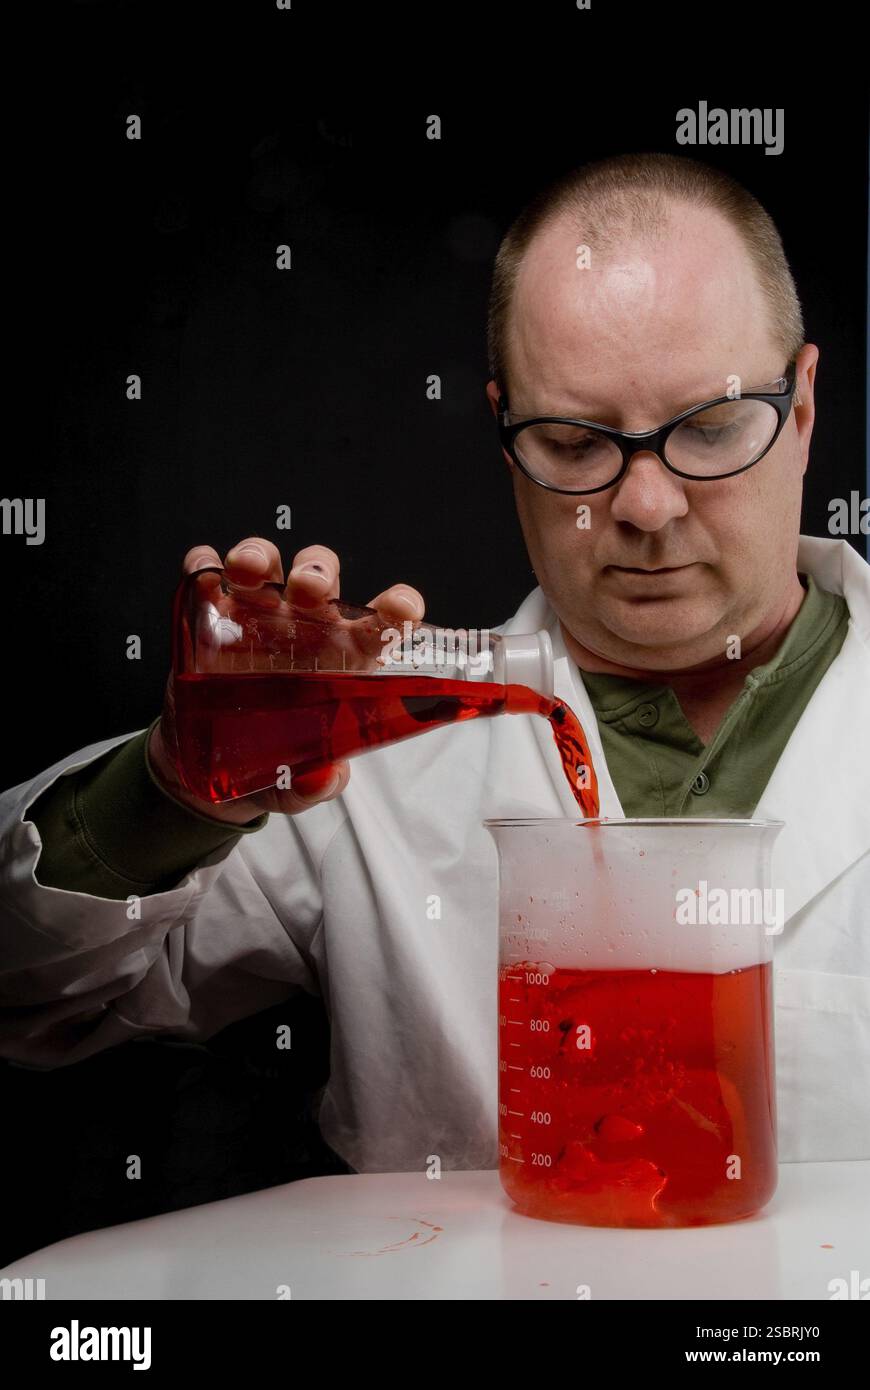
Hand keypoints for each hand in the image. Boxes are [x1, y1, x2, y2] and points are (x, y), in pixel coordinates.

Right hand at [150, 539, 424, 822]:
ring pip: (269, 565)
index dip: (397, 609)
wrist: (206, 771)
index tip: (402, 608)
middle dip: (316, 574)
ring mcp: (256, 617)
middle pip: (321, 578)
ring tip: (249, 572)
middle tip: (306, 592)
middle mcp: (304, 629)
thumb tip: (324, 778)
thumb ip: (316, 784)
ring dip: (261, 557)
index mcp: (342, 661)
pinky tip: (204, 572)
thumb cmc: (273, 768)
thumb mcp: (296, 788)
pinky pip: (208, 573)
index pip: (379, 625)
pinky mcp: (209, 616)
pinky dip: (204, 564)